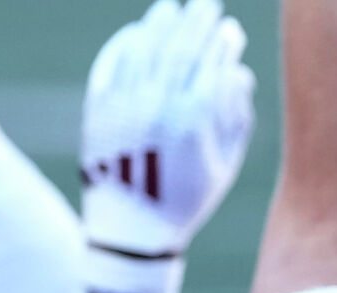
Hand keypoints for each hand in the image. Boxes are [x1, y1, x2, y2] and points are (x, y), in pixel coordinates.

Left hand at [80, 0, 254, 255]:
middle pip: (180, 49)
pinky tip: (139, 33)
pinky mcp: (100, 109)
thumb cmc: (187, 197)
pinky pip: (113, 66)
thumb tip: (237, 72)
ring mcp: (126, 104)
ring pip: (144, 50)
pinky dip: (126, 45)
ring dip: (160, 24)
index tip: (229, 29)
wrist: (132, 225)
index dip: (222, 43)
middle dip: (196, 22)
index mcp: (195, 120)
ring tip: (171, 8)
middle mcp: (159, 106)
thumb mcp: (224, 162)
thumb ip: (235, 116)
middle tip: (206, 3)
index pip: (212, 65)